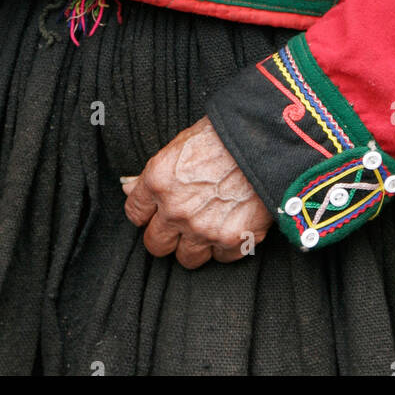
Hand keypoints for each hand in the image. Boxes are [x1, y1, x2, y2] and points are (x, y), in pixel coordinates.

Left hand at [122, 116, 272, 268]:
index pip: (135, 214)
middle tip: (181, 223)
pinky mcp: (232, 240)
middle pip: (155, 244)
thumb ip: (153, 173)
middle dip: (166, 235)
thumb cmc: (223, 135)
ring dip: (195, 245)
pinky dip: (225, 246)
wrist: (266, 139)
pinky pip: (220, 258)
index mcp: (158, 182)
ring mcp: (204, 229)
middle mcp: (176, 210)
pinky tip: (232, 224)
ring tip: (208, 225)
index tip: (156, 211)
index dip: (146, 212)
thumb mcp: (180, 144)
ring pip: (187, 258)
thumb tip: (129, 187)